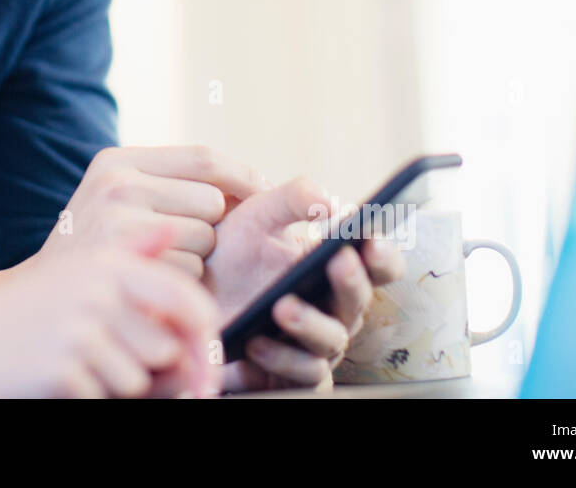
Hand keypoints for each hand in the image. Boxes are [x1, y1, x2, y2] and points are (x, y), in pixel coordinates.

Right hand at [0, 227, 222, 397]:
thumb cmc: (33, 309)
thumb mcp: (81, 268)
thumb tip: (173, 229)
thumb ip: (133, 250)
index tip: (207, 362)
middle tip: (120, 359)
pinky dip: (96, 395)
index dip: (207, 336)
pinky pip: (113, 397)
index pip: (191, 299)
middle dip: (157, 366)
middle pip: (172, 346)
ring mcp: (82, 328)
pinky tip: (66, 375)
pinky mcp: (65, 368)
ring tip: (85, 361)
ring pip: (145, 377)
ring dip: (123, 381)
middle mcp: (100, 289)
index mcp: (111, 261)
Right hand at [21, 145, 268, 279]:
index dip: (242, 177)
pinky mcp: (124, 266)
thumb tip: (254, 182)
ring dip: (193, 264)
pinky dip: (177, 291)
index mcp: (115, 162)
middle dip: (211, 229)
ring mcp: (116, 226)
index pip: (204, 157)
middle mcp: (114, 186)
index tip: (262, 193)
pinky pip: (186, 279)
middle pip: (211, 203)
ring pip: (204, 244)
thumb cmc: (90, 251)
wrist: (30, 305)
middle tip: (179, 247)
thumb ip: (166, 183)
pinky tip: (146, 291)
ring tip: (153, 271)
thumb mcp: (114, 200)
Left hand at [203, 179, 405, 391]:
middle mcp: (332, 309)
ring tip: (282, 306)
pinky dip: (281, 361)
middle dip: (351, 281)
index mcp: (335, 268)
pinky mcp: (287, 373)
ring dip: (310, 324)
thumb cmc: (233, 249)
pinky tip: (255, 343)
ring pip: (330, 343)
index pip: (379, 267)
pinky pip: (301, 376)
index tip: (372, 239)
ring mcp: (312, 344)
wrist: (191, 287)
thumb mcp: (260, 213)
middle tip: (337, 260)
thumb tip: (331, 202)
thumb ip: (296, 198)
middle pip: (358, 303)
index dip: (384, 255)